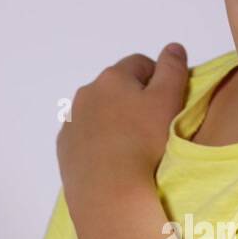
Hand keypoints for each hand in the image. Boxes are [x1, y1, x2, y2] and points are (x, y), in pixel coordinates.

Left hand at [56, 43, 189, 204]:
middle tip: (153, 128)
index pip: (141, 64)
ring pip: (99, 113)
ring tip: (133, 148)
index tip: (168, 104)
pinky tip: (112, 162)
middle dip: (134, 101)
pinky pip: (86, 138)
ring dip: (115, 122)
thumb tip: (172, 47)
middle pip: (117, 88)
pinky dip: (99, 143)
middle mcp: (87, 93)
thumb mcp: (168, 101)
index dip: (159, 80)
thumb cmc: (144, 143)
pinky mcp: (65, 148)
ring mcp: (72, 121)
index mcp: (113, 77)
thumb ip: (172, 70)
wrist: (108, 191)